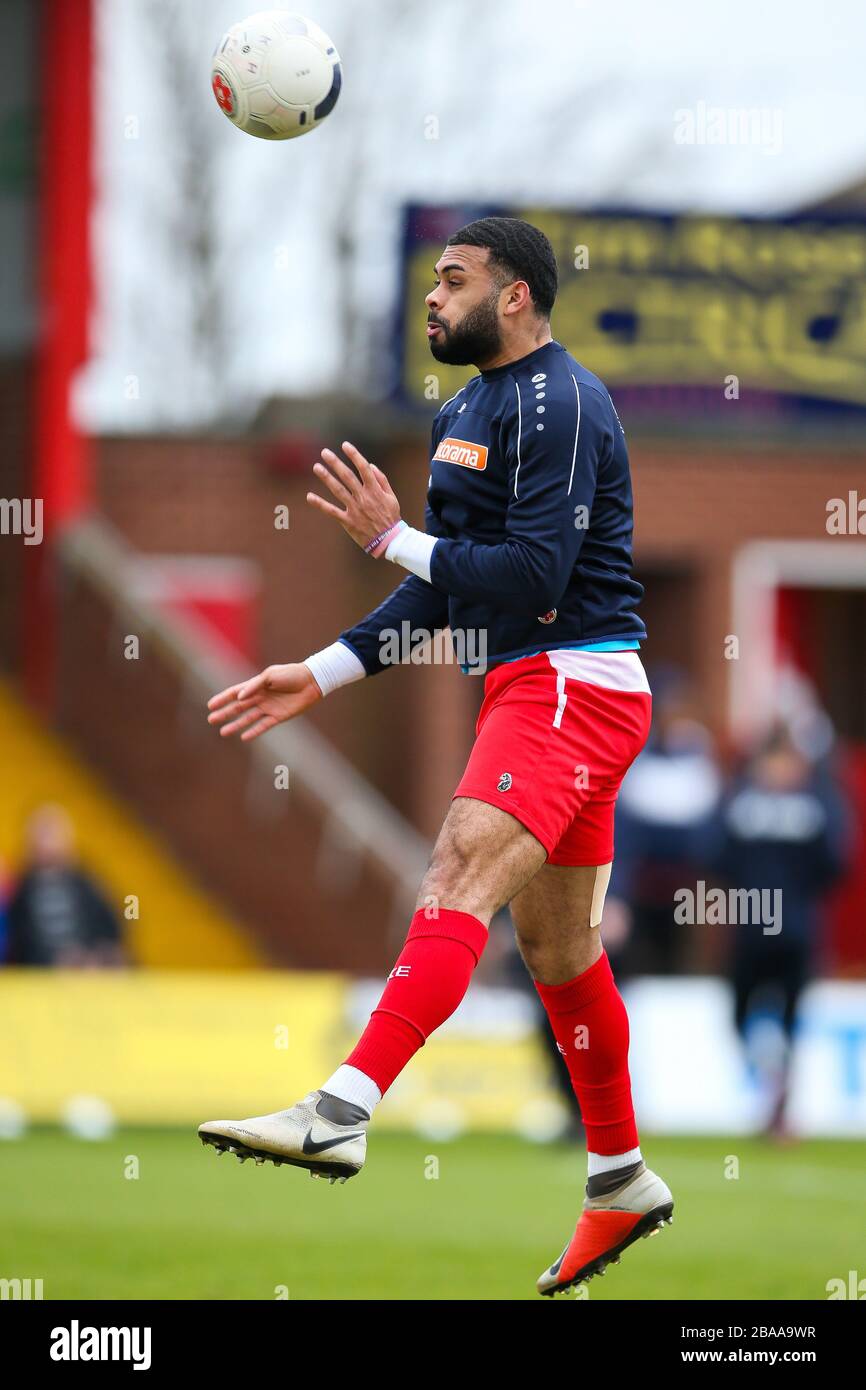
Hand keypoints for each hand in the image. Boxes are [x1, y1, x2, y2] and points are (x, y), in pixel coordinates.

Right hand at [207, 663, 321, 741]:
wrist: (311, 681)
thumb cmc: (290, 674)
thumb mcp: (270, 675)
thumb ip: (254, 686)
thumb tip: (239, 697)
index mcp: (256, 686)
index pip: (235, 693)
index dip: (222, 699)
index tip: (210, 705)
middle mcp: (260, 698)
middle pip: (238, 708)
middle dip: (224, 714)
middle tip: (211, 720)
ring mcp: (268, 708)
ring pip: (248, 719)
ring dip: (235, 725)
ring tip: (223, 732)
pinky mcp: (278, 717)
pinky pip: (263, 726)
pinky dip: (254, 732)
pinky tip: (243, 737)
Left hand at [306, 440, 400, 550]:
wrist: (389, 540)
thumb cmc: (391, 517)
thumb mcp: (392, 497)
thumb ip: (382, 480)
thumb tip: (371, 466)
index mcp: (375, 490)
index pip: (363, 468)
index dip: (354, 455)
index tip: (345, 445)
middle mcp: (364, 497)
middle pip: (347, 476)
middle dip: (335, 463)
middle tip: (324, 452)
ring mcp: (355, 509)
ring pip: (338, 490)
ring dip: (326, 478)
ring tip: (316, 467)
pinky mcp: (348, 521)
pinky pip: (332, 511)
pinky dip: (320, 504)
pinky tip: (309, 496)